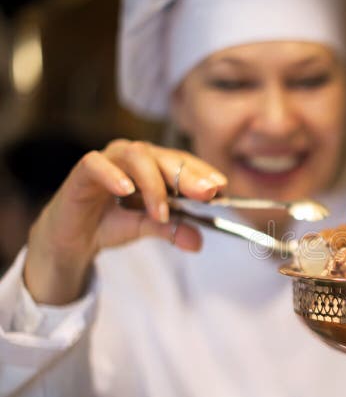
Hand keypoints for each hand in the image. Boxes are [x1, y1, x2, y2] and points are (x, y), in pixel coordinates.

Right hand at [24, 139, 226, 304]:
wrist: (73, 236)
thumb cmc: (113, 222)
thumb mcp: (148, 227)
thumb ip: (171, 230)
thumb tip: (198, 242)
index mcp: (155, 165)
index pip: (183, 162)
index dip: (203, 172)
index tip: (221, 188)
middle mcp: (134, 156)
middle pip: (164, 157)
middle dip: (188, 176)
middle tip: (206, 194)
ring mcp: (109, 160)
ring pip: (136, 155)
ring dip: (153, 183)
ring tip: (162, 211)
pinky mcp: (83, 171)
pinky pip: (96, 164)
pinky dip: (112, 175)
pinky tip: (126, 190)